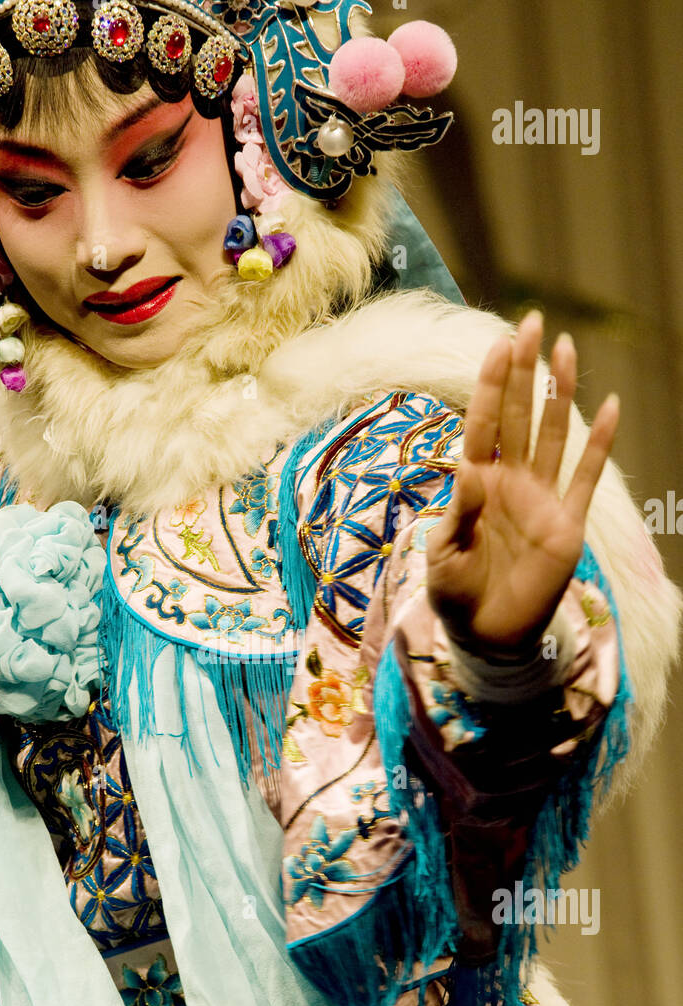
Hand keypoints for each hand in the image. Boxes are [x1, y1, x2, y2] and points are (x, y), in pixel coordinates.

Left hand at [425, 309, 619, 656]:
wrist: (486, 636)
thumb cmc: (455, 594)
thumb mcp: (442, 556)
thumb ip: (457, 514)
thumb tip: (470, 472)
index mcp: (475, 484)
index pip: (483, 424)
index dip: (490, 385)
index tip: (498, 344)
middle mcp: (510, 481)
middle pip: (517, 415)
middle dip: (523, 370)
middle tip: (531, 323)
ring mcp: (541, 498)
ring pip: (552, 434)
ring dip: (558, 393)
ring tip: (564, 349)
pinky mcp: (567, 523)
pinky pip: (586, 477)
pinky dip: (598, 444)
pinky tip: (608, 407)